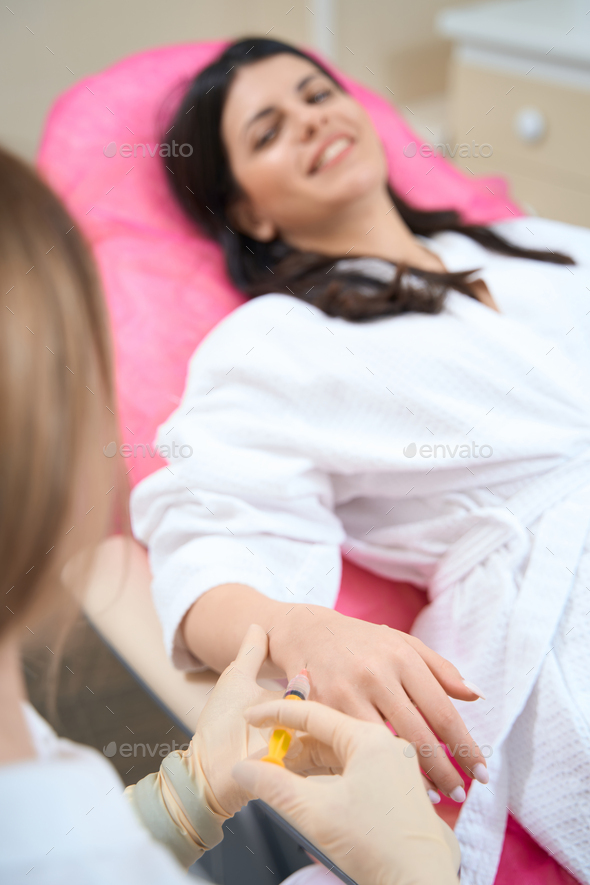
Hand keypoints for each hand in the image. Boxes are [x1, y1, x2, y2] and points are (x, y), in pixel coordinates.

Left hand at [194, 624, 339, 815]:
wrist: (207, 770)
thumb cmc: (220, 725)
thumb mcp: (237, 680)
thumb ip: (251, 653)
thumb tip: (258, 623)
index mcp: (293, 702)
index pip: (319, 684)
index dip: (331, 670)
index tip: (342, 655)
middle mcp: (305, 724)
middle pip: (332, 706)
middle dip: (341, 691)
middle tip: (349, 677)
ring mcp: (308, 746)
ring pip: (334, 727)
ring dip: (335, 717)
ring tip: (348, 701)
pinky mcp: (306, 766)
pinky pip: (326, 753)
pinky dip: (329, 741)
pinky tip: (333, 727)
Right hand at [234, 699, 460, 884]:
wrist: (420, 882)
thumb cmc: (377, 846)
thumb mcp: (313, 812)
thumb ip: (272, 786)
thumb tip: (242, 770)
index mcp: (369, 738)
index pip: (313, 714)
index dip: (276, 715)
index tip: (250, 718)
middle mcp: (386, 743)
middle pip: (326, 734)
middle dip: (291, 747)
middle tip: (262, 760)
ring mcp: (395, 765)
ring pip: (340, 754)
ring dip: (308, 765)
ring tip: (280, 778)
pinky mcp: (398, 787)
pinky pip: (355, 770)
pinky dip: (328, 777)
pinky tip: (309, 792)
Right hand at [267, 604, 487, 799]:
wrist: (307, 631)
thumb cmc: (364, 642)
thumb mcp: (403, 644)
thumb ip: (441, 670)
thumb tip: (477, 696)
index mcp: (402, 657)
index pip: (442, 711)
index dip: (465, 747)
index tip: (482, 773)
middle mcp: (376, 674)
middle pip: (418, 736)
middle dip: (444, 772)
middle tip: (460, 794)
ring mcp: (347, 692)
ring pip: (386, 747)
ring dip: (413, 778)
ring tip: (434, 797)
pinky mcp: (322, 707)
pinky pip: (355, 747)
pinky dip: (376, 768)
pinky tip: (392, 782)